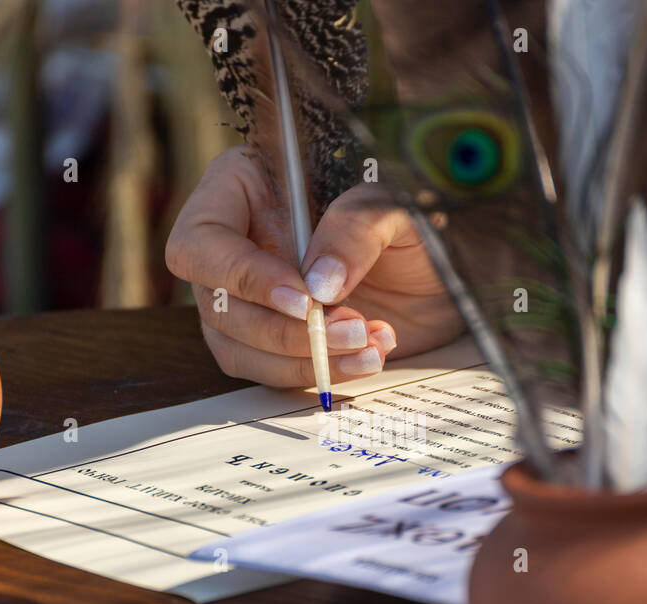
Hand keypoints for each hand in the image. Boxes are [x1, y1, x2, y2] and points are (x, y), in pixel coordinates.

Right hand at [164, 147, 462, 387]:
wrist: (444, 271)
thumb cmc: (413, 221)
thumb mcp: (393, 207)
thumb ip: (356, 230)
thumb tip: (318, 288)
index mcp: (242, 189)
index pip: (201, 241)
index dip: (243, 278)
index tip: (303, 300)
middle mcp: (235, 245)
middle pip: (217, 306)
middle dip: (284, 331)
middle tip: (350, 328)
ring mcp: (250, 296)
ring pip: (239, 348)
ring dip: (303, 359)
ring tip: (367, 344)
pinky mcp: (275, 339)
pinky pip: (273, 371)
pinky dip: (321, 372)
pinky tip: (369, 354)